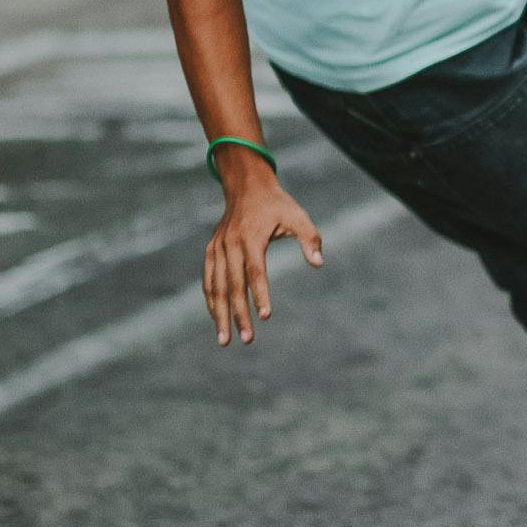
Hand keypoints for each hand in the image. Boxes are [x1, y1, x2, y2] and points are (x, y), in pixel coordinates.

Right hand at [201, 164, 323, 348]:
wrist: (246, 186)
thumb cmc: (277, 205)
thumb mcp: (297, 216)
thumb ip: (309, 239)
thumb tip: (318, 263)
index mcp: (251, 237)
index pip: (255, 272)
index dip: (259, 294)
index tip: (265, 316)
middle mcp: (230, 245)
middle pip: (232, 285)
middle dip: (238, 314)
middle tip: (246, 339)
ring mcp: (218, 248)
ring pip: (215, 287)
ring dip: (220, 314)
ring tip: (225, 340)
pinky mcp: (211, 251)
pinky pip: (208, 280)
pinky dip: (211, 301)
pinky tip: (217, 319)